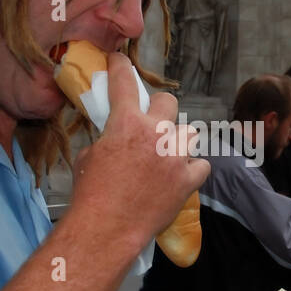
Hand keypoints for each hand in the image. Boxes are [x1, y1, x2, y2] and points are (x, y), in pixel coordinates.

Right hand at [70, 53, 208, 246]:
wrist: (106, 230)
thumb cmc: (91, 195)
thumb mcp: (89, 157)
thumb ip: (107, 139)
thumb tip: (115, 137)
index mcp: (125, 123)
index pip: (124, 82)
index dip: (121, 67)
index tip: (120, 61)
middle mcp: (155, 133)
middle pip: (168, 101)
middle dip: (159, 109)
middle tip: (151, 123)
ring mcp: (175, 156)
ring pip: (189, 133)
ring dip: (178, 141)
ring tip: (167, 155)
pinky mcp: (188, 179)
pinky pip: (201, 164)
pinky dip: (192, 168)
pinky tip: (181, 175)